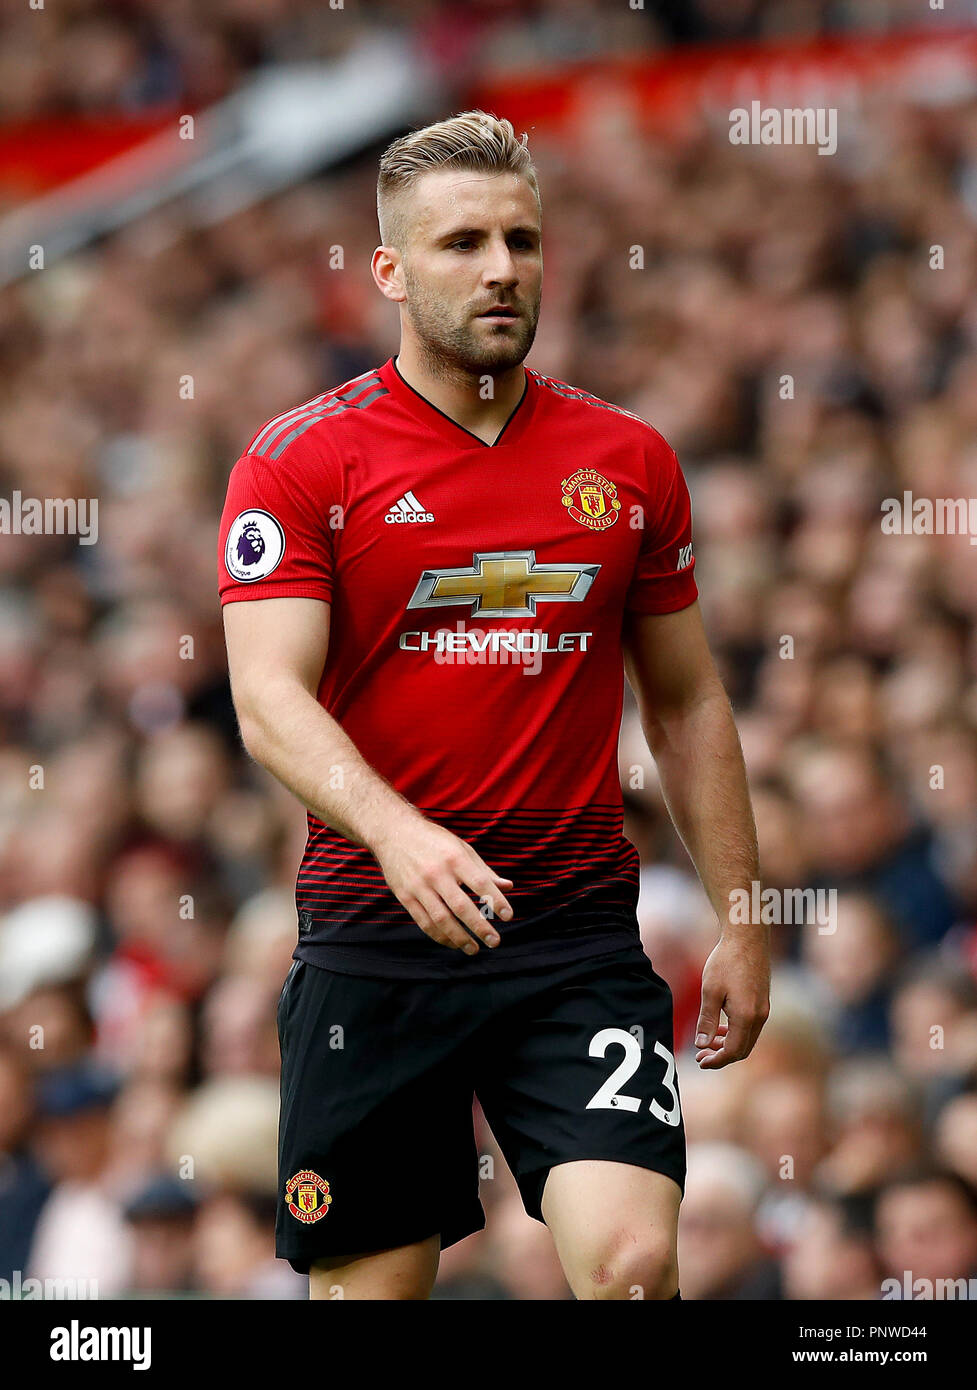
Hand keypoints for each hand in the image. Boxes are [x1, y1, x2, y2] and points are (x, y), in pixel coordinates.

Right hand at [371, 813, 513, 954]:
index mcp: (455, 858)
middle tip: (495, 942)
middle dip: (480, 927)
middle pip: (461, 906)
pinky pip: (424, 922)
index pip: (480, 883)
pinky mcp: (404, 896)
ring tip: (474, 949)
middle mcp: (436, 873)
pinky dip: (439, 936)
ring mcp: (418, 886)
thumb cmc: (434, 840)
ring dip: (459, 938)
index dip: (496, 901)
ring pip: (441, 919)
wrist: (393, 832)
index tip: (508, 916)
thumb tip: (509, 887)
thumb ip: (484, 870)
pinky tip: (453, 943)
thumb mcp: (462, 848)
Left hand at [694, 933, 769, 1068]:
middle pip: (743, 1049)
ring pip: (748, 1038)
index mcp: (746, 1017)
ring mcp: (764, 1009)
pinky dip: (737, 1032)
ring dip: (729, 1044)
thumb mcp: (710, 991)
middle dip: (722, 1056)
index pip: (733, 1051)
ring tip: (709, 1042)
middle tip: (701, 1055)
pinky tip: (722, 1026)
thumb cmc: (726, 961)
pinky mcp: (763, 1001)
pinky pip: (751, 1027)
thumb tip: (701, 1044)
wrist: (747, 937)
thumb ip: (707, 1020)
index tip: (700, 1061)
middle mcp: (760, 1016)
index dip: (716, 1060)